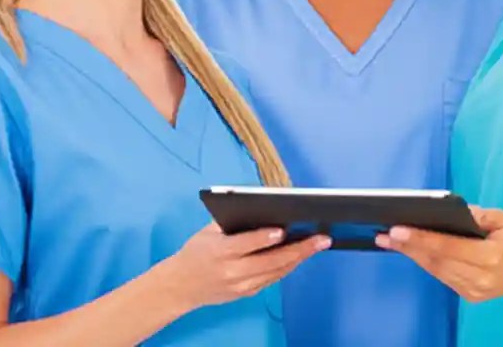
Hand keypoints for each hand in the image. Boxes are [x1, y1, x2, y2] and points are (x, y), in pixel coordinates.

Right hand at [166, 222, 329, 308]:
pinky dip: (289, 266)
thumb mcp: (208, 231)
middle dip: (299, 249)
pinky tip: (302, 255)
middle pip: (271, 261)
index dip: (265, 238)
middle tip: (321, 238)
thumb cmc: (196, 252)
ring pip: (277, 272)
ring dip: (300, 258)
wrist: (181, 286)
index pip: (246, 244)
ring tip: (318, 244)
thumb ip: (233, 222)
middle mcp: (232, 271)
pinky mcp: (247, 293)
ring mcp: (241, 285)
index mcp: (220, 252)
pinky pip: (273, 278)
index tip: (284, 230)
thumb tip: (264, 209)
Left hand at [375, 207, 502, 302]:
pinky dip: (427, 263)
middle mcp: (481, 278)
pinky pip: (443, 277)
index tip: (396, 230)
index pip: (448, 247)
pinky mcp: (470, 296)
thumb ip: (476, 215)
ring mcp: (475, 291)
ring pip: (436, 271)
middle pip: (437, 261)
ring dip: (413, 255)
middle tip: (384, 234)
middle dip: (409, 247)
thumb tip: (447, 212)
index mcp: (490, 257)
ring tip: (391, 241)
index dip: (420, 238)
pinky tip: (412, 251)